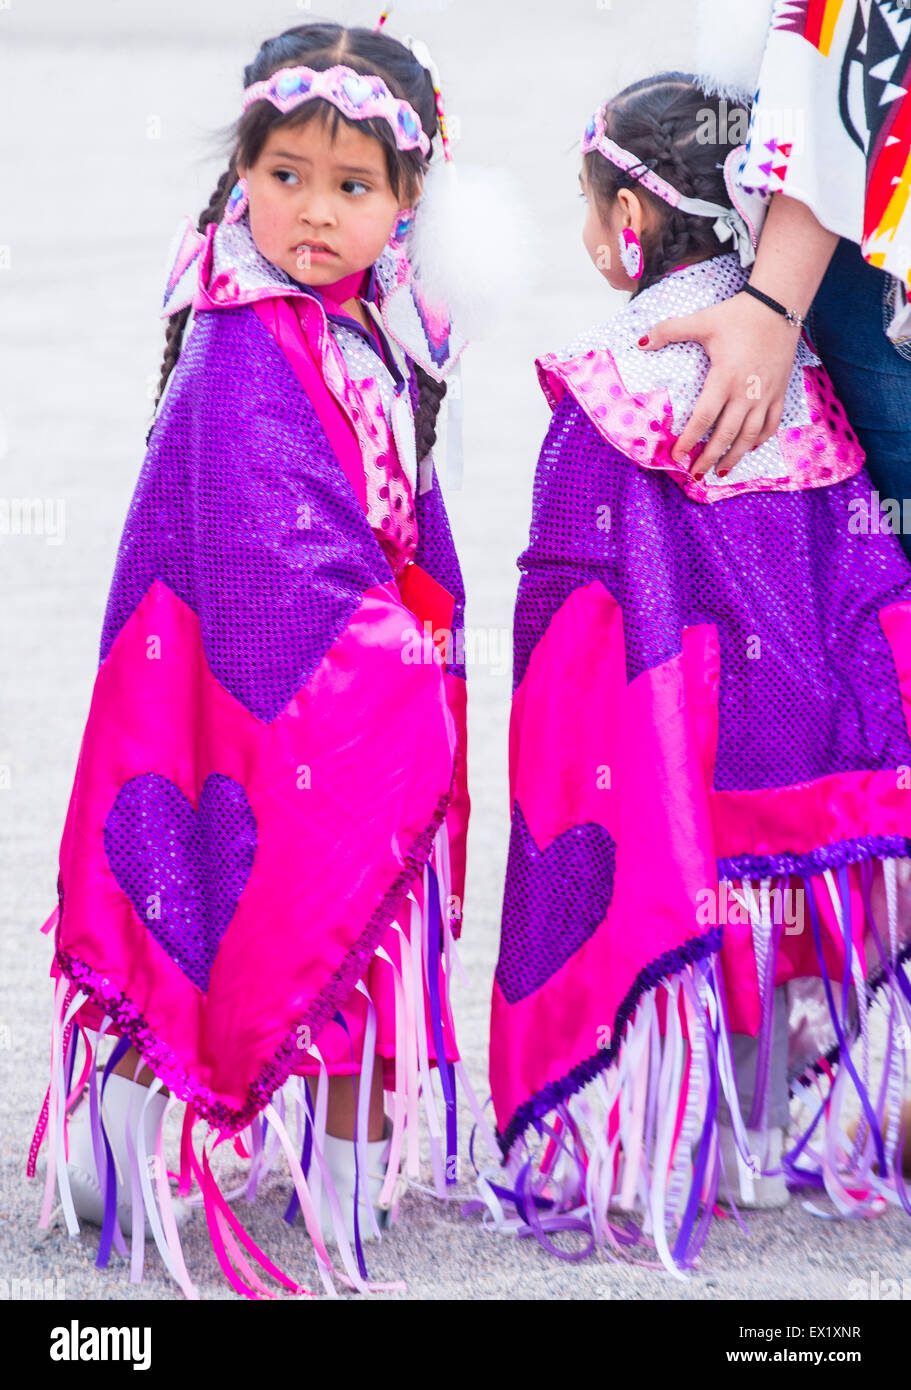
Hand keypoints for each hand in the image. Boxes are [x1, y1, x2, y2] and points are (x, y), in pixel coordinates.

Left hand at [638, 291, 801, 477]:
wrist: (779, 305)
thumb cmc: (738, 314)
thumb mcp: (701, 320)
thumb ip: (669, 330)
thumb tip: (640, 342)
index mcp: (725, 378)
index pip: (703, 418)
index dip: (689, 440)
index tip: (678, 456)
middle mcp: (746, 392)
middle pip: (726, 435)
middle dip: (709, 458)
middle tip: (696, 475)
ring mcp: (765, 395)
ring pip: (750, 436)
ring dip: (734, 456)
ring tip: (720, 471)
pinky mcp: (779, 392)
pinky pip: (771, 424)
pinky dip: (759, 440)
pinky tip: (748, 449)